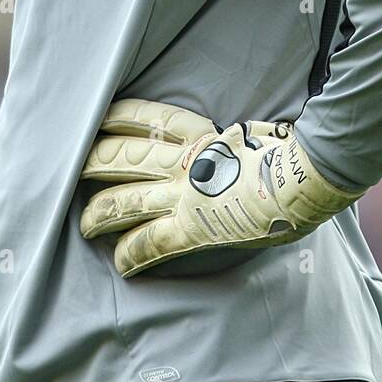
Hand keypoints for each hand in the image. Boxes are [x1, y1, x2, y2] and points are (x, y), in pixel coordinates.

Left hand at [79, 97, 364, 278]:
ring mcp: (184, 196)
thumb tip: (245, 139)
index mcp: (199, 136)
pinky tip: (121, 264)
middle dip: (93, 162)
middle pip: (122, 157)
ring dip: (98, 213)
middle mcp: (183, 163)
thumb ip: (237, 139)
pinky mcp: (192, 230)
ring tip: (85, 224)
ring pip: (124, 201)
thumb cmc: (293, 154)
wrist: (307, 177)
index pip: (148, 119)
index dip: (119, 117)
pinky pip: (149, 242)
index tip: (100, 117)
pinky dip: (131, 254)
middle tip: (74, 169)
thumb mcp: (258, 134)